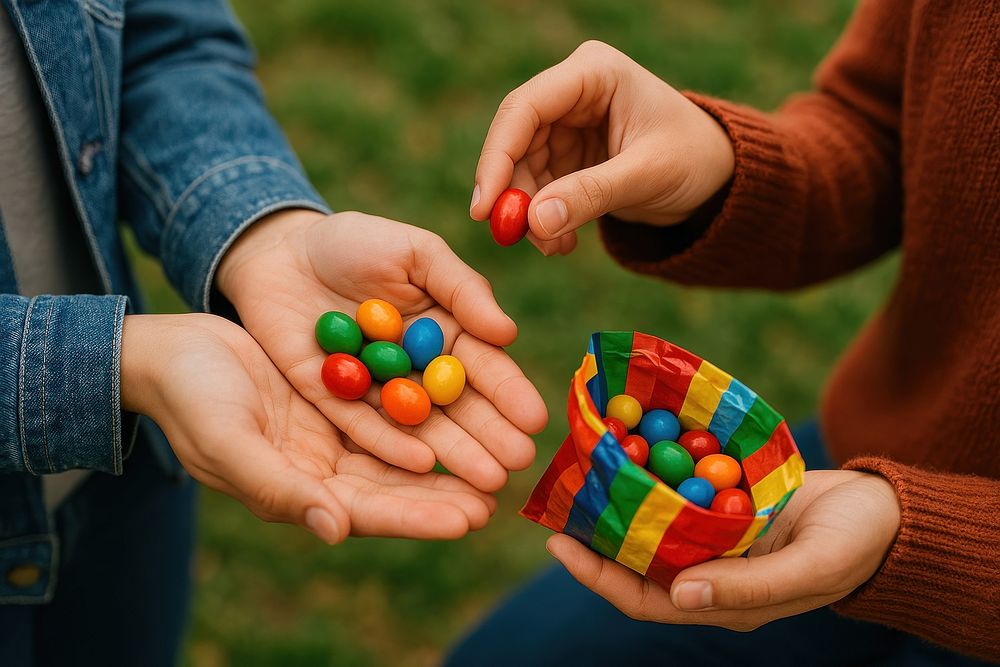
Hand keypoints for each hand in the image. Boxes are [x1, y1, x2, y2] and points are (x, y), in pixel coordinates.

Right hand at [121, 313, 495, 542]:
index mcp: (297, 492)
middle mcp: (321, 471)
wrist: (172, 352)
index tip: (467, 518)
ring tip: (493, 460)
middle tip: (500, 493)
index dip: (419, 517)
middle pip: (396, 487)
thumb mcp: (229, 443)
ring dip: (445, 456)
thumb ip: (279, 489)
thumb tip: (335, 531)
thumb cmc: (190, 401)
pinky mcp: (335, 402)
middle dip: (447, 492)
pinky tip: (457, 409)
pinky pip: (386, 412)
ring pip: (398, 452)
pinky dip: (421, 414)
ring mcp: (330, 437)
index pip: (369, 512)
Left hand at [215, 209, 547, 492]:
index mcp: (443, 333)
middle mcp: (415, 369)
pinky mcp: (334, 401)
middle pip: (457, 406)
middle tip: (518, 462)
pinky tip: (423, 467)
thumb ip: (462, 289)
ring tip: (487, 481)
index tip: (534, 420)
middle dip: (490, 434)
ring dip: (454, 453)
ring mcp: (376, 390)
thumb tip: (508, 333)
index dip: (509, 393)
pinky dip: (392, 445)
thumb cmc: (355, 242)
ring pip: (419, 425)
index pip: (483, 366)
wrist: (281, 250)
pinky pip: (364, 427)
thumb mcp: (416, 253)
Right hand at [470, 40, 734, 255]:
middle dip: (512, 191)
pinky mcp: (567, 155)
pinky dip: (543, 218)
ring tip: (554, 247)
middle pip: (516, 139)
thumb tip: (534, 221)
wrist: (716, 177)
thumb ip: (591, 194)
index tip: (486, 204)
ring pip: (521, 168)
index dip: (498, 154)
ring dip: (529, 212)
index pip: (527, 107)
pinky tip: (561, 244)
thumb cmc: (694, 160)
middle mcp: (573, 91)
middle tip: (511, 236)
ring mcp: (567, 123)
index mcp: (594, 73)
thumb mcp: (646, 176)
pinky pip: (537, 187)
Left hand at [546, 470, 900, 629]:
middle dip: (596, 534)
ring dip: (621, 500)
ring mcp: (716, 537)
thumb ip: (748, 586)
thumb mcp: (810, 567)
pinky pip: (681, 492)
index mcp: (722, 600)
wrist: (887, 512)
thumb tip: (680, 597)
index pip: (642, 598)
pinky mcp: (727, 505)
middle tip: (558, 499)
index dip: (597, 576)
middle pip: (636, 558)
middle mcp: (708, 571)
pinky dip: (657, 472)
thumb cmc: (856, 544)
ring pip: (653, 523)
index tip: (558, 544)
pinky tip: (636, 445)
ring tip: (586, 469)